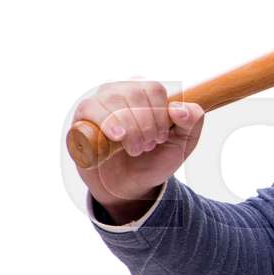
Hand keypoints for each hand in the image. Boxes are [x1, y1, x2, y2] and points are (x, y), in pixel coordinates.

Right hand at [72, 78, 204, 206]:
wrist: (130, 185)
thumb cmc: (156, 158)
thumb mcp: (183, 142)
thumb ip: (192, 122)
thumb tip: (178, 109)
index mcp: (145, 91)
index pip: (154, 89)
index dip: (161, 115)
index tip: (162, 137)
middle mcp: (120, 90)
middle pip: (134, 95)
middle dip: (146, 126)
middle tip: (148, 146)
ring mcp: (99, 103)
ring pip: (113, 102)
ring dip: (130, 129)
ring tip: (135, 149)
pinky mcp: (81, 120)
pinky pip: (90, 110)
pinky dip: (105, 123)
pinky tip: (116, 136)